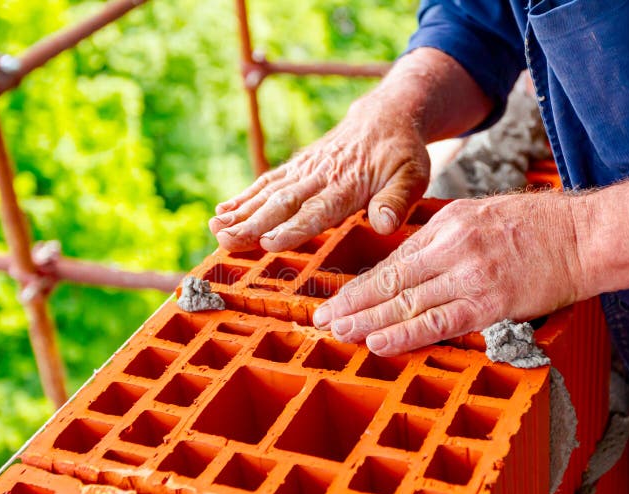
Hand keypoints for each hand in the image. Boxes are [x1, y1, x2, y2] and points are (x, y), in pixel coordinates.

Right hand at [209, 99, 429, 251]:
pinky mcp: (298, 167)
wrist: (386, 114)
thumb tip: (385, 224)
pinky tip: (222, 212)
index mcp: (349, 183)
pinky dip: (244, 197)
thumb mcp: (413, 175)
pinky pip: (267, 181)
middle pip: (283, 203)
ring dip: (241, 212)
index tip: (268, 243)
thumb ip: (398, 200)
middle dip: (252, 224)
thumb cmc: (401, 152)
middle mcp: (321, 175)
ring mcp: (306, 170)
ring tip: (215, 229)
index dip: (293, 228)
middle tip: (225, 241)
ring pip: (269, 192)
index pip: (318, 210)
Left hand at [312, 193, 586, 355]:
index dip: (361, 283)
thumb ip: (444, 240)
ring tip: (339, 333)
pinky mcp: (490, 301)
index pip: (392, 260)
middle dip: (352, 302)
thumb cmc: (538, 227)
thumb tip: (412, 263)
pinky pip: (438, 321)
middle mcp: (451, 246)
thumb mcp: (480, 216)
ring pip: (406, 301)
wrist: (584, 235)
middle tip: (322, 319)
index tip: (337, 299)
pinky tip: (378, 343)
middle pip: (389, 279)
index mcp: (446, 225)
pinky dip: (405, 334)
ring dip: (368, 321)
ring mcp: (468, 274)